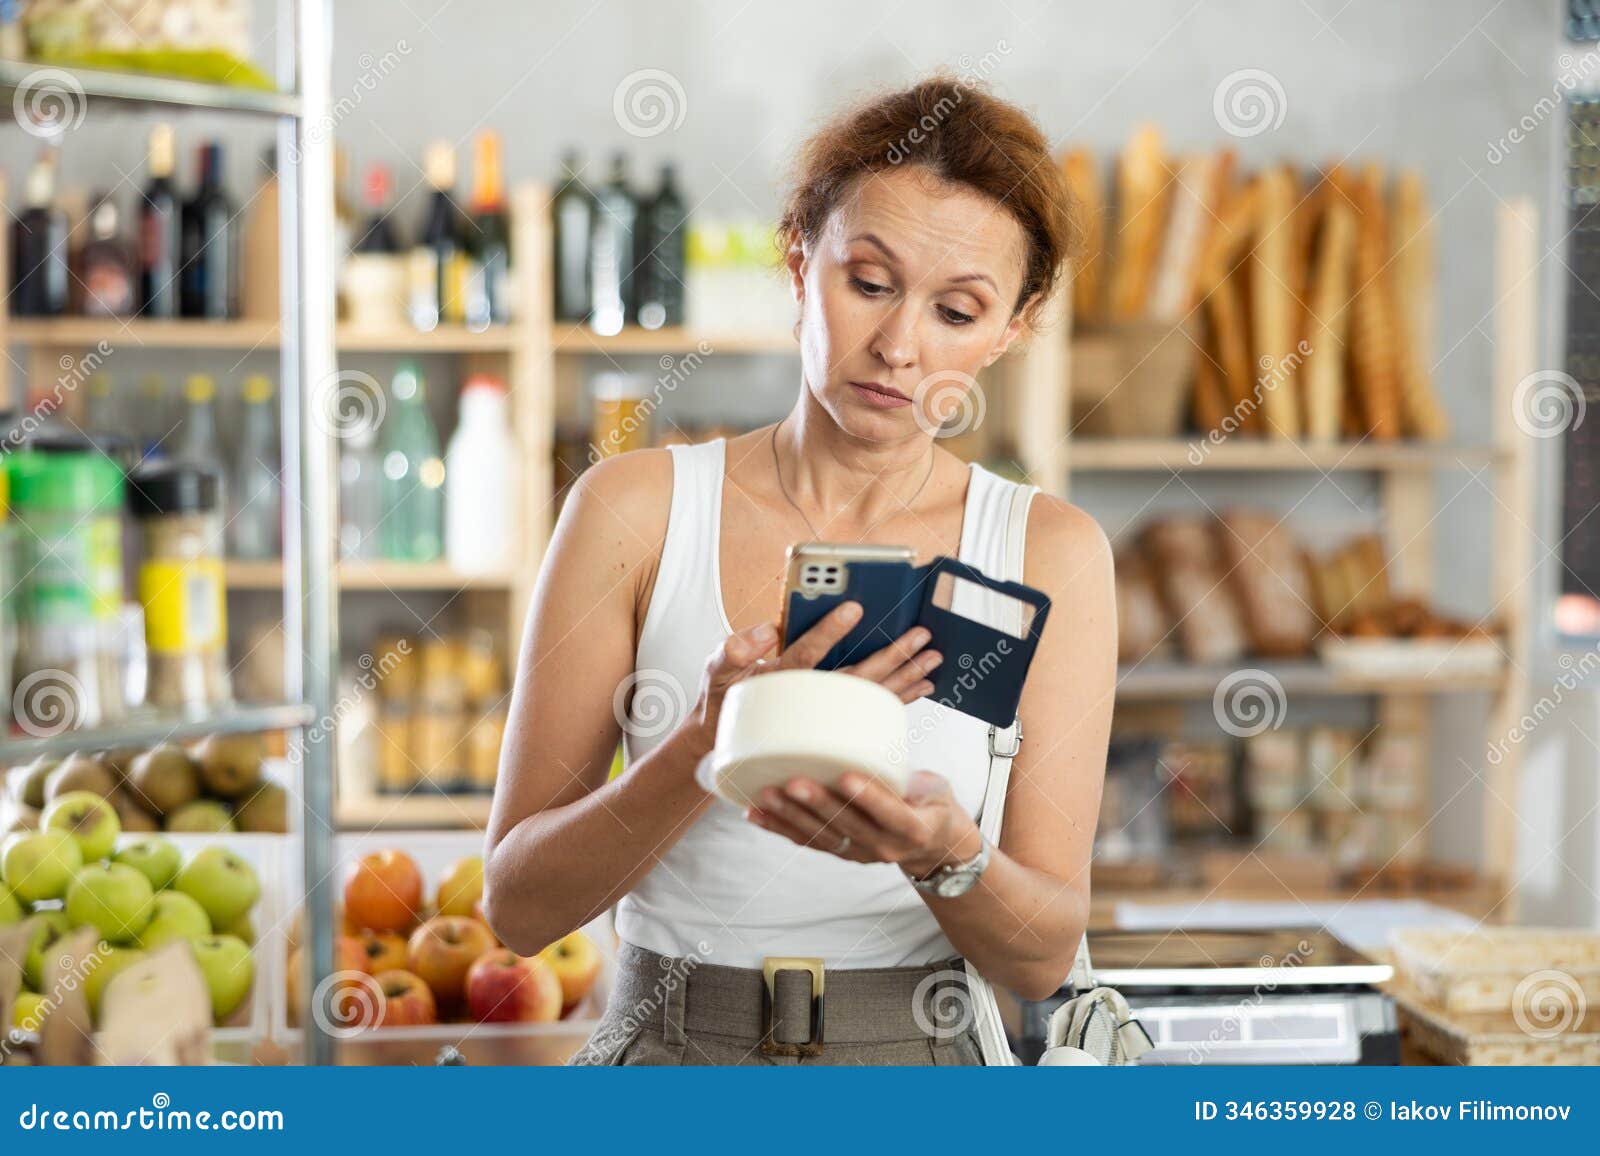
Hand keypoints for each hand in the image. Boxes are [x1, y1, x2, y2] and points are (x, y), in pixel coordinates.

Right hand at [682, 600, 942, 754]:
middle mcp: (808, 700)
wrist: (726, 737)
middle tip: (922, 637)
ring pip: (871, 697)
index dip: (828, 632)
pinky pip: (874, 710)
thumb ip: (735, 650)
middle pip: (855, 678)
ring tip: (933, 660)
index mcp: (778, 681)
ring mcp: (824, 714)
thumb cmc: (725, 694)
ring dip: (905, 678)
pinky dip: (900, 698)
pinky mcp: (835, 722)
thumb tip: (766, 630)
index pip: (806, 654)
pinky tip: (922, 685)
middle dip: (891, 657)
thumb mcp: (717, 669)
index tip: (854, 608)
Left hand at [745, 769, 981, 879]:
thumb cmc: (934, 806)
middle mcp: (883, 846)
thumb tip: (891, 756)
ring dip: (790, 816)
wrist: (933, 847)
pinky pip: (807, 841)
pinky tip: (755, 814)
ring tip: (766, 795)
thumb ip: (917, 779)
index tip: (846, 777)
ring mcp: (858, 852)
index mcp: (912, 829)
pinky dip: (779, 828)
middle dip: (817, 804)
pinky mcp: (840, 851)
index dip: (868, 797)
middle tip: (793, 781)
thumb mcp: (939, 790)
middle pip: (846, 826)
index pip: (890, 813)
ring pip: (821, 836)